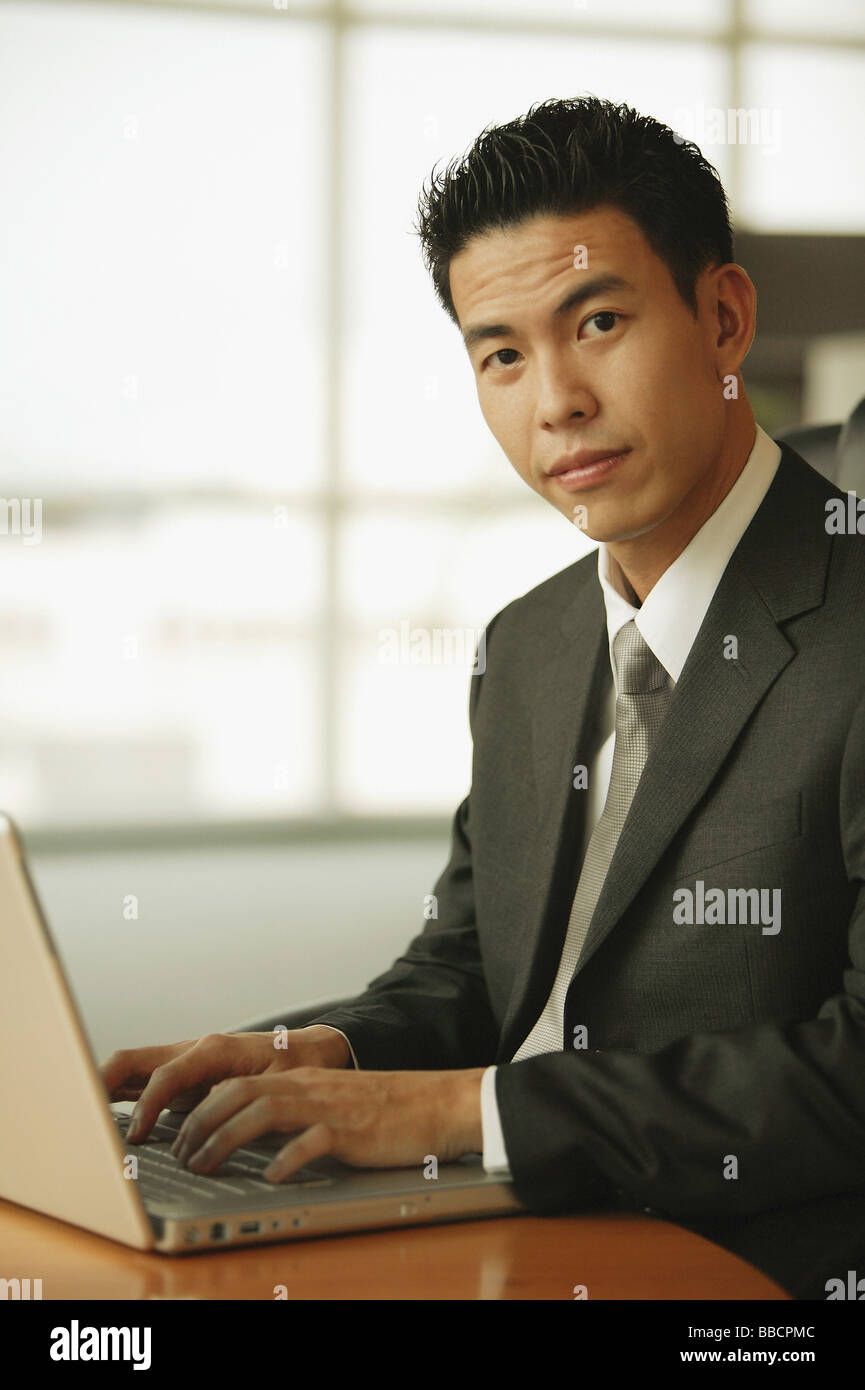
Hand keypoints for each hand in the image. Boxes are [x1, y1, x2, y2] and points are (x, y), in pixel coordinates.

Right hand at [100, 1027, 350, 1140]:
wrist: (309, 1051)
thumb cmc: (295, 1065)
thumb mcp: (278, 1082)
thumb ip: (248, 1097)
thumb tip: (220, 1118)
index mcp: (212, 1050)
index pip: (165, 1075)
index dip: (147, 1107)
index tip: (138, 1136)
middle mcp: (191, 1051)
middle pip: (131, 1061)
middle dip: (102, 1085)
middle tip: (87, 1122)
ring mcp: (183, 1062)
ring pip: (130, 1070)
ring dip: (107, 1092)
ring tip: (89, 1125)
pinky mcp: (182, 1076)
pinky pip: (142, 1082)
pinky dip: (121, 1097)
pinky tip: (111, 1121)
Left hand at [168, 1067, 485, 1179]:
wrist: (439, 1104)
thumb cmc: (389, 1111)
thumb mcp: (333, 1105)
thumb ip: (297, 1114)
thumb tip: (255, 1139)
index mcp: (302, 1081)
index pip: (237, 1084)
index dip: (201, 1109)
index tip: (181, 1136)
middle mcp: (309, 1087)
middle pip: (239, 1093)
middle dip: (201, 1123)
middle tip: (182, 1154)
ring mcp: (329, 1107)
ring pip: (263, 1112)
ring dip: (226, 1139)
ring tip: (206, 1165)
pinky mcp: (352, 1130)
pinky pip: (312, 1141)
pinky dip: (286, 1158)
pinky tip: (272, 1176)